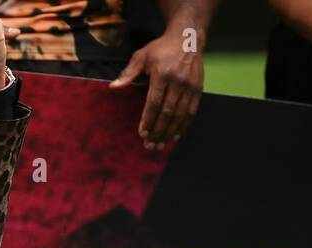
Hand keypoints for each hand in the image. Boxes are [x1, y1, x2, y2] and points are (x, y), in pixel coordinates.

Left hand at [110, 29, 203, 148]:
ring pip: (180, 114)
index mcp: (162, 74)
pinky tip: (175, 135)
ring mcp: (190, 85)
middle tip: (150, 146)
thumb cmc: (160, 48)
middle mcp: (178, 81)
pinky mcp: (198, 88)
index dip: (148, 120)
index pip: (154, 102)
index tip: (142, 133)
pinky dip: (183, 125)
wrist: (188, 37)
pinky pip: (192, 111)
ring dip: (170, 132)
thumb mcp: (141, 56)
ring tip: (160, 145)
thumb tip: (112, 87)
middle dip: (158, 131)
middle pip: (167, 112)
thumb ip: (128, 73)